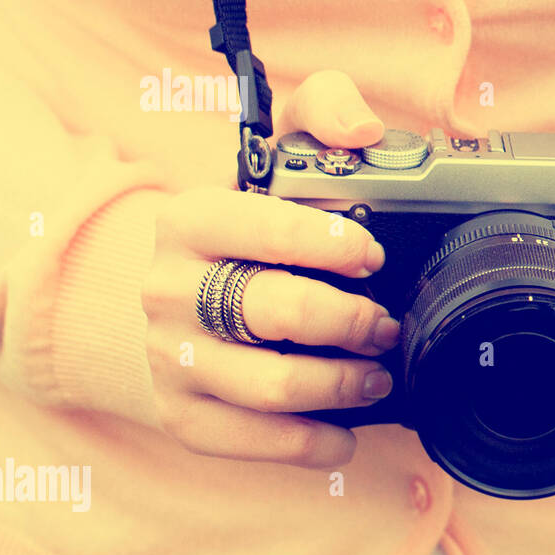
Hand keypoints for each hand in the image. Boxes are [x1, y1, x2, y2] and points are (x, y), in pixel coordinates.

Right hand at [141, 71, 394, 468]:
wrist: (180, 297)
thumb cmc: (250, 229)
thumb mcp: (277, 154)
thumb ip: (322, 111)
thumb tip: (362, 128)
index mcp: (189, 221)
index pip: (266, 228)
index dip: (333, 243)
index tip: (373, 255)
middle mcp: (168, 290)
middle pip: (276, 312)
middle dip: (352, 321)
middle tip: (386, 324)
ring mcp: (170, 358)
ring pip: (270, 385)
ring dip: (341, 385)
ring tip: (379, 374)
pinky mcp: (181, 416)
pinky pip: (251, 442)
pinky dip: (309, 444)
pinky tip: (345, 433)